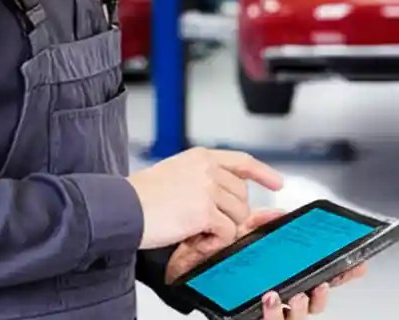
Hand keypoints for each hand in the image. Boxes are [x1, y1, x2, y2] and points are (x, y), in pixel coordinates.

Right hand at [128, 148, 284, 249]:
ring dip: (219, 230)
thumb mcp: (174, 174)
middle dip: (229, 215)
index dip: (263, 173)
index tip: (278, 182)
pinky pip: (226, 232)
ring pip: (237, 216)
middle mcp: (207, 169)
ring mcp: (208, 188)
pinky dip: (213, 241)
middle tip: (201, 224)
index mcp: (200, 157)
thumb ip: (201, 179)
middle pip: (242, 196)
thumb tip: (223, 196)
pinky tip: (192, 237)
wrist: (120, 207)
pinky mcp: (205, 210)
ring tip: (191, 229)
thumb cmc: (139, 197)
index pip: (242, 161)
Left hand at [166, 209, 369, 316]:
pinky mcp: (250, 319)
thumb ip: (264, 227)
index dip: (343, 273)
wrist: (181, 276)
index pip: (322, 277)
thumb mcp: (243, 240)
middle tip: (324, 281)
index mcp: (285, 276)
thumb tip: (280, 213)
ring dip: (300, 306)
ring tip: (295, 291)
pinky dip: (272, 313)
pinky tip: (270, 298)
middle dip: (324, 293)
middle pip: (315, 302)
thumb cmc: (214, 262)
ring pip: (296, 318)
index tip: (358, 265)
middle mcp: (281, 299)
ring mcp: (267, 313)